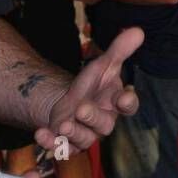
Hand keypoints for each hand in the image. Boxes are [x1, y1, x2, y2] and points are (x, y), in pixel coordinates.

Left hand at [34, 26, 141, 151]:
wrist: (68, 101)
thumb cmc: (92, 85)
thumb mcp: (103, 64)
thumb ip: (119, 50)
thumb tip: (137, 30)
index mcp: (115, 103)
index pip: (128, 105)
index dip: (128, 103)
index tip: (124, 98)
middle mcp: (103, 122)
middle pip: (103, 124)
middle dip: (93, 117)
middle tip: (82, 108)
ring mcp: (85, 134)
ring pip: (83, 139)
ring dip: (73, 133)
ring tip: (63, 124)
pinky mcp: (68, 143)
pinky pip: (62, 148)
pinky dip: (50, 142)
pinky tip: (40, 134)